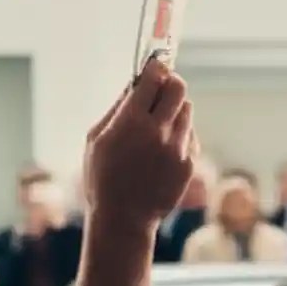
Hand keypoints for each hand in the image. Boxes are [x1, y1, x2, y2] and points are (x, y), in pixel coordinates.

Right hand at [83, 59, 195, 232]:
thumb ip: (117, 108)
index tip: (154, 67)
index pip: (153, 78)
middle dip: (170, 83)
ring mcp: (177, 149)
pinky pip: (190, 136)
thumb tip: (134, 84)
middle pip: (178, 88)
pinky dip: (179, 136)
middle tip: (161, 89)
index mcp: (132, 122)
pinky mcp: (189, 164)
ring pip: (187, 110)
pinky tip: (162, 151)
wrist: (123, 218)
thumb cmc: (102, 177)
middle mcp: (159, 132)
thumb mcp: (96, 139)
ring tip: (158, 126)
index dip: (155, 68)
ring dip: (174, 110)